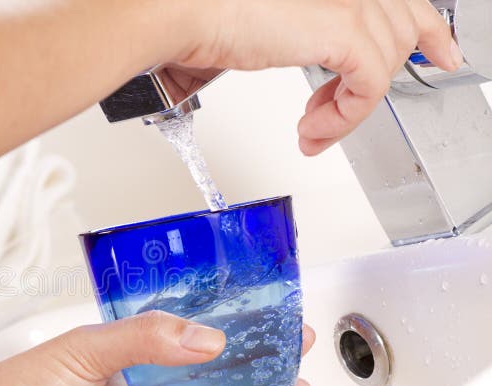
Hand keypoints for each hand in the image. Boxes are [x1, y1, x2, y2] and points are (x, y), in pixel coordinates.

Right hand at [172, 0, 459, 154]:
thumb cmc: (209, 17)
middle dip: (389, 72)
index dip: (427, 29)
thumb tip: (322, 69)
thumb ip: (309, 36)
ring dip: (353, 106)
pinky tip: (315, 128)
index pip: (398, 2)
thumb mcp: (273, 29)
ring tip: (315, 125)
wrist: (188, 15)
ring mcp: (348, 2)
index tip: (441, 52)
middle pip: (403, 27)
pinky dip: (346, 116)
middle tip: (346, 108)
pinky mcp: (342, 30)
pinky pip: (370, 86)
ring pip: (389, 60)